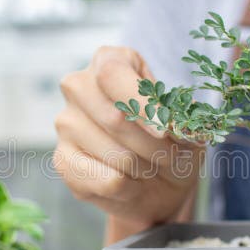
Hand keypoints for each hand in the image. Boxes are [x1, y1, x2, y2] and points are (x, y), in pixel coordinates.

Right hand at [54, 46, 202, 223]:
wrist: (159, 185)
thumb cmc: (171, 143)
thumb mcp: (187, 126)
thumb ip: (183, 120)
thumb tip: (171, 124)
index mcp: (110, 61)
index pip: (113, 74)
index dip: (141, 105)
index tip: (164, 130)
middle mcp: (79, 86)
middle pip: (114, 118)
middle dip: (153, 145)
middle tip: (170, 155)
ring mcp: (66, 123)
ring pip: (114, 154)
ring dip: (145, 168)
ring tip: (150, 167)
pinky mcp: (63, 160)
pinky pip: (104, 181)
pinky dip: (129, 189)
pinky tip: (130, 182)